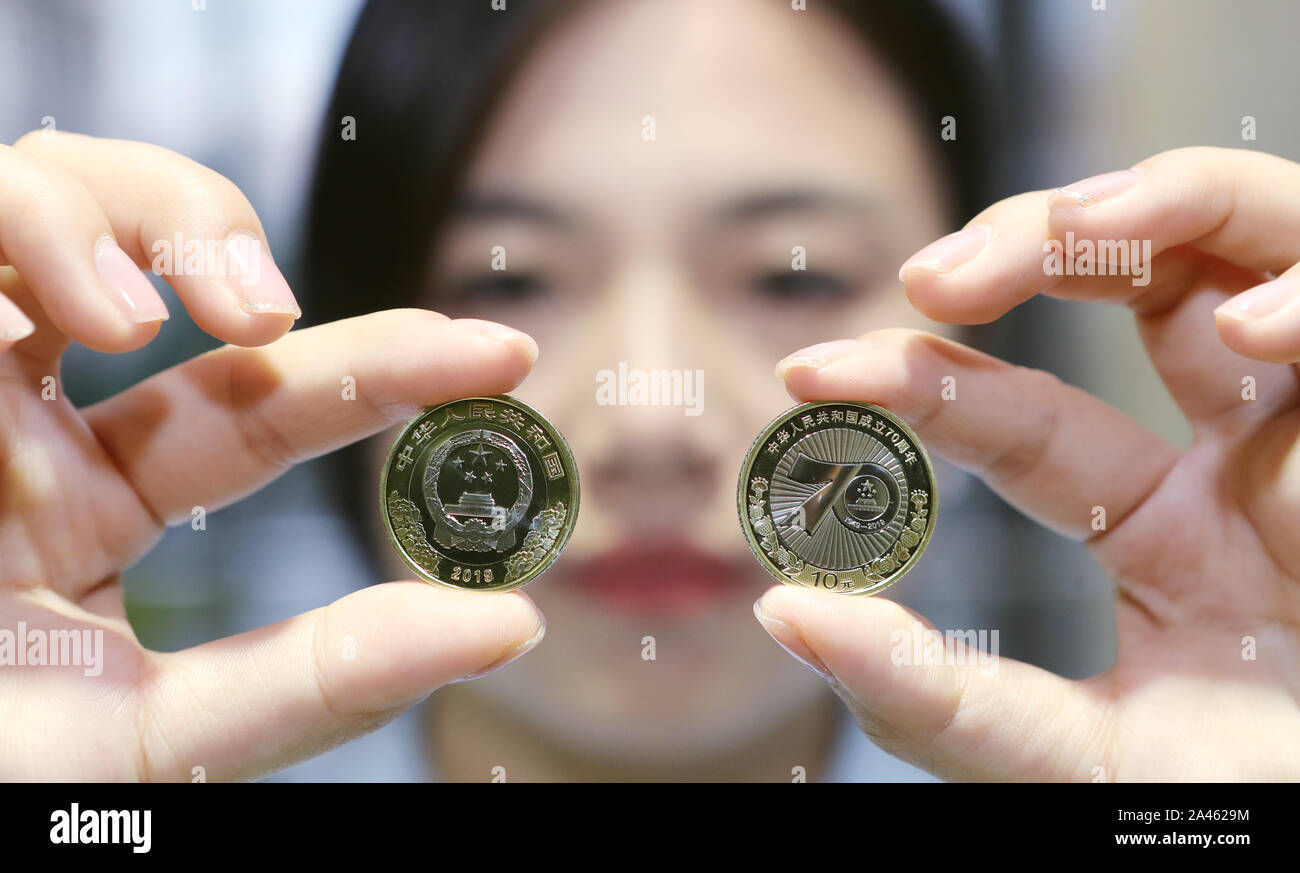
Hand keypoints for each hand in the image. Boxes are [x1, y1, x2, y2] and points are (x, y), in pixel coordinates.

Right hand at [0, 131, 543, 779]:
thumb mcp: (155, 743)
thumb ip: (321, 681)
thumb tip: (509, 624)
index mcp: (91, 509)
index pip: (261, 402)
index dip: (385, 363)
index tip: (502, 350)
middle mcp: (13, 430)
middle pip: (152, 269)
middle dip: (213, 236)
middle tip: (256, 306)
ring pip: (29, 204)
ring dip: (92, 212)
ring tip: (123, 306)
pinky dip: (6, 229)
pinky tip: (50, 303)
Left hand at [757, 146, 1299, 780]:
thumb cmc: (1243, 805)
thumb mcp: (1072, 757)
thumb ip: (933, 694)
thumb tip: (783, 612)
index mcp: (1156, 524)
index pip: (1020, 413)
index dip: (920, 378)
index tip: (808, 372)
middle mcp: (1236, 455)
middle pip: (1133, 280)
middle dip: (1028, 245)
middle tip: (931, 278)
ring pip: (1245, 238)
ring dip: (1159, 202)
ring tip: (1069, 225)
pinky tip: (1252, 331)